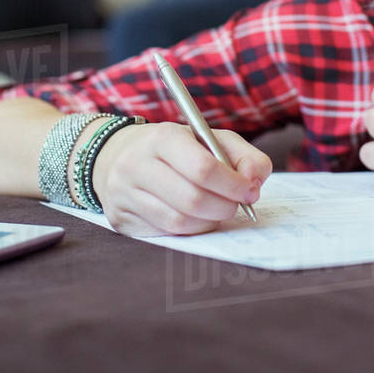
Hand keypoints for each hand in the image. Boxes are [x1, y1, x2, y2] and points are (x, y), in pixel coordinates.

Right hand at [92, 122, 272, 235]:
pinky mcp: (120, 218)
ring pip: (178, 222)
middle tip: (235, 205)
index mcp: (162, 137)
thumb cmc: (176, 149)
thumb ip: (244, 157)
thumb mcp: (211, 140)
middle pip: (192, 199)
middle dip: (224, 207)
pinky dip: (189, 230)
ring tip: (216, 211)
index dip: (233, 185)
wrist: (119, 155)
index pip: (203, 168)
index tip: (250, 192)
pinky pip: (164, 234)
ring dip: (208, 222)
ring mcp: (124, 193)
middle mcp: (136, 164)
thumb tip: (254, 184)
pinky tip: (195, 218)